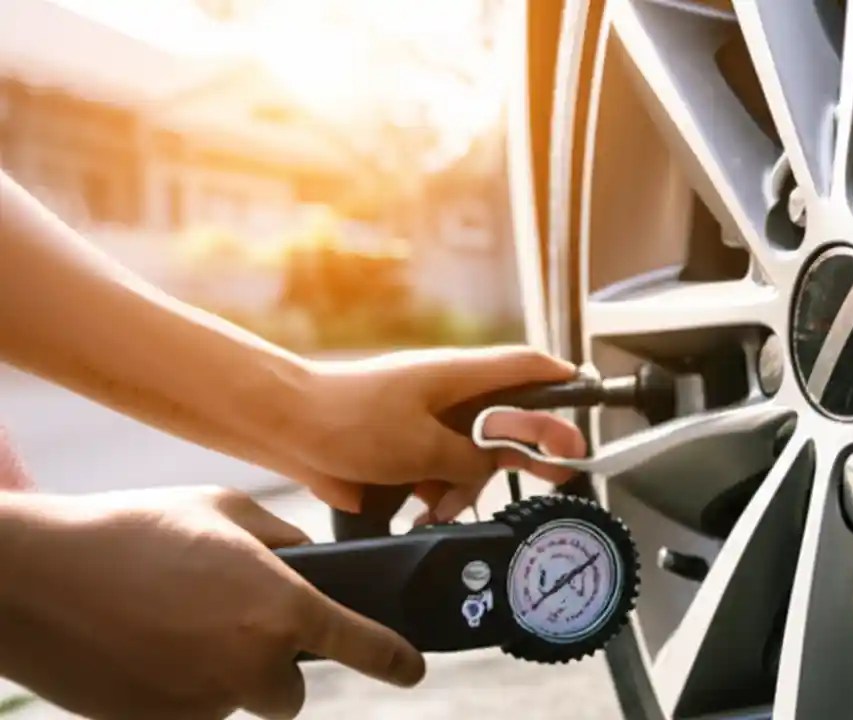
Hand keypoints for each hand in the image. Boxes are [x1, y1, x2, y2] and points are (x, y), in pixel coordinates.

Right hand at [0, 487, 424, 719]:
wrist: (36, 577)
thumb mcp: (224, 509)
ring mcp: (204, 702)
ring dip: (218, 674)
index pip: (362, 645)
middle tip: (230, 626)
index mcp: (281, 605)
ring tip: (170, 624)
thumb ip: (282, 540)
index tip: (412, 670)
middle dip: (273, 668)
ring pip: (234, 700)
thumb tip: (308, 562)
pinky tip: (144, 648)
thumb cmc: (133, 529)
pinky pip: (188, 712)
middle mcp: (251, 663)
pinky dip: (176, 689)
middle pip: (290, 693)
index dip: (394, 660)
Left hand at [288, 346, 586, 518]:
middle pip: (510, 420)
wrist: (290, 429)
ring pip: (475, 457)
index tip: (588, 395)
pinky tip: (425, 514)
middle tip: (563, 471)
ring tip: (445, 508)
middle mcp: (451, 397)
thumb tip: (489, 466)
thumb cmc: (350, 419)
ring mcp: (430, 422)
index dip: (561, 379)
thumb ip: (469, 458)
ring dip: (468, 486)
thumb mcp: (422, 445)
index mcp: (461, 377)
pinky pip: (443, 474)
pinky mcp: (409, 449)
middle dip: (532, 449)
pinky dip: (441, 495)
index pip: (526, 367)